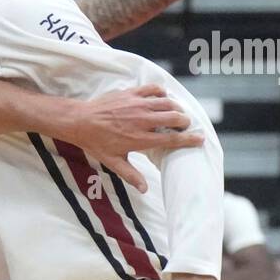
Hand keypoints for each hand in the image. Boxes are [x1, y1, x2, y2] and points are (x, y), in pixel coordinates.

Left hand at [63, 84, 202, 192]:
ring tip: (176, 112)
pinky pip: (153, 89)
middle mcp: (142, 120)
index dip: (189, 139)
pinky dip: (161, 92)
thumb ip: (131, 175)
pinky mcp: (131, 93)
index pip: (172, 140)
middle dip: (184, 121)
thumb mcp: (113, 162)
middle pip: (174, 118)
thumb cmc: (96, 143)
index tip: (200, 139)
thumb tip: (145, 190)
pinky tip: (162, 98)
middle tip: (185, 124)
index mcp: (140, 139)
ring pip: (167, 102)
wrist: (80, 121)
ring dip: (176, 107)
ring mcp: (137, 105)